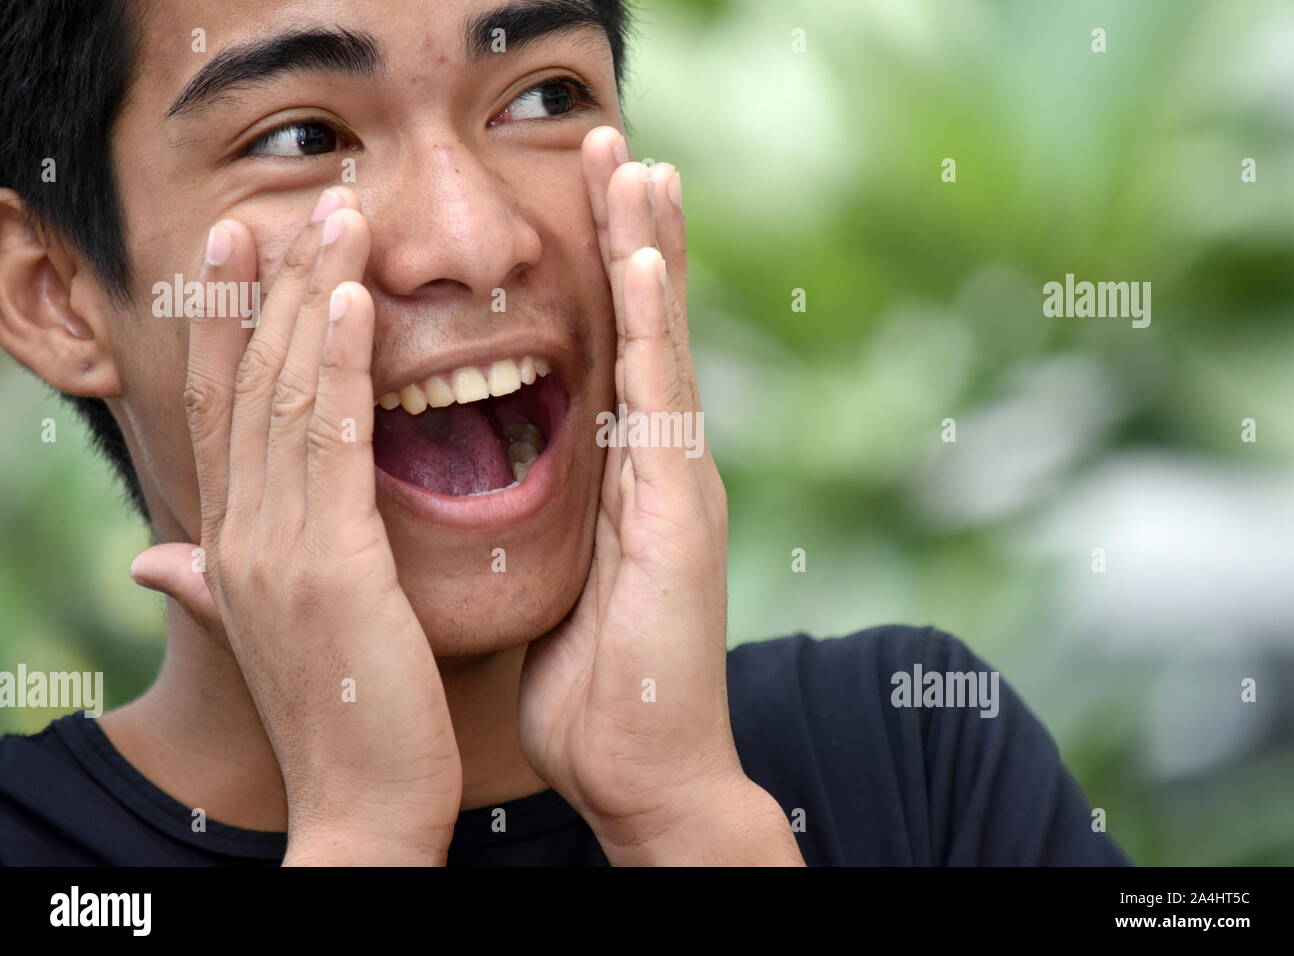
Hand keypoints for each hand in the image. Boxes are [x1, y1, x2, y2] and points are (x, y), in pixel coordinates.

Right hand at [129, 188, 461, 864]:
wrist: (364, 809)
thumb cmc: (340, 718)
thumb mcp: (268, 636)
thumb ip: (213, 582)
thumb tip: (154, 558)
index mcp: (233, 545)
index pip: (225, 413)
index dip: (229, 326)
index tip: (242, 250)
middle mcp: (240, 535)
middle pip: (249, 385)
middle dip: (266, 288)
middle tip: (290, 202)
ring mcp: (276, 548)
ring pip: (286, 395)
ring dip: (305, 297)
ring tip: (334, 217)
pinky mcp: (330, 565)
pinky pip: (333, 443)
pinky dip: (336, 364)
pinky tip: (349, 299)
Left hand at [517, 129, 801, 864]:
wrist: (645, 775)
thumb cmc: (592, 695)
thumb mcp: (549, 591)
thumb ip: (537, 532)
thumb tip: (492, 502)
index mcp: (624, 483)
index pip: (612, 356)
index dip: (604, 276)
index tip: (586, 201)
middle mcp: (658, 467)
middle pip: (644, 327)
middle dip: (630, 232)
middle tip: (614, 143)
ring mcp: (677, 483)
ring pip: (659, 340)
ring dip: (649, 246)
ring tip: (637, 160)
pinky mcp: (680, 510)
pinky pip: (660, 398)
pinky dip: (654, 320)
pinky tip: (643, 255)